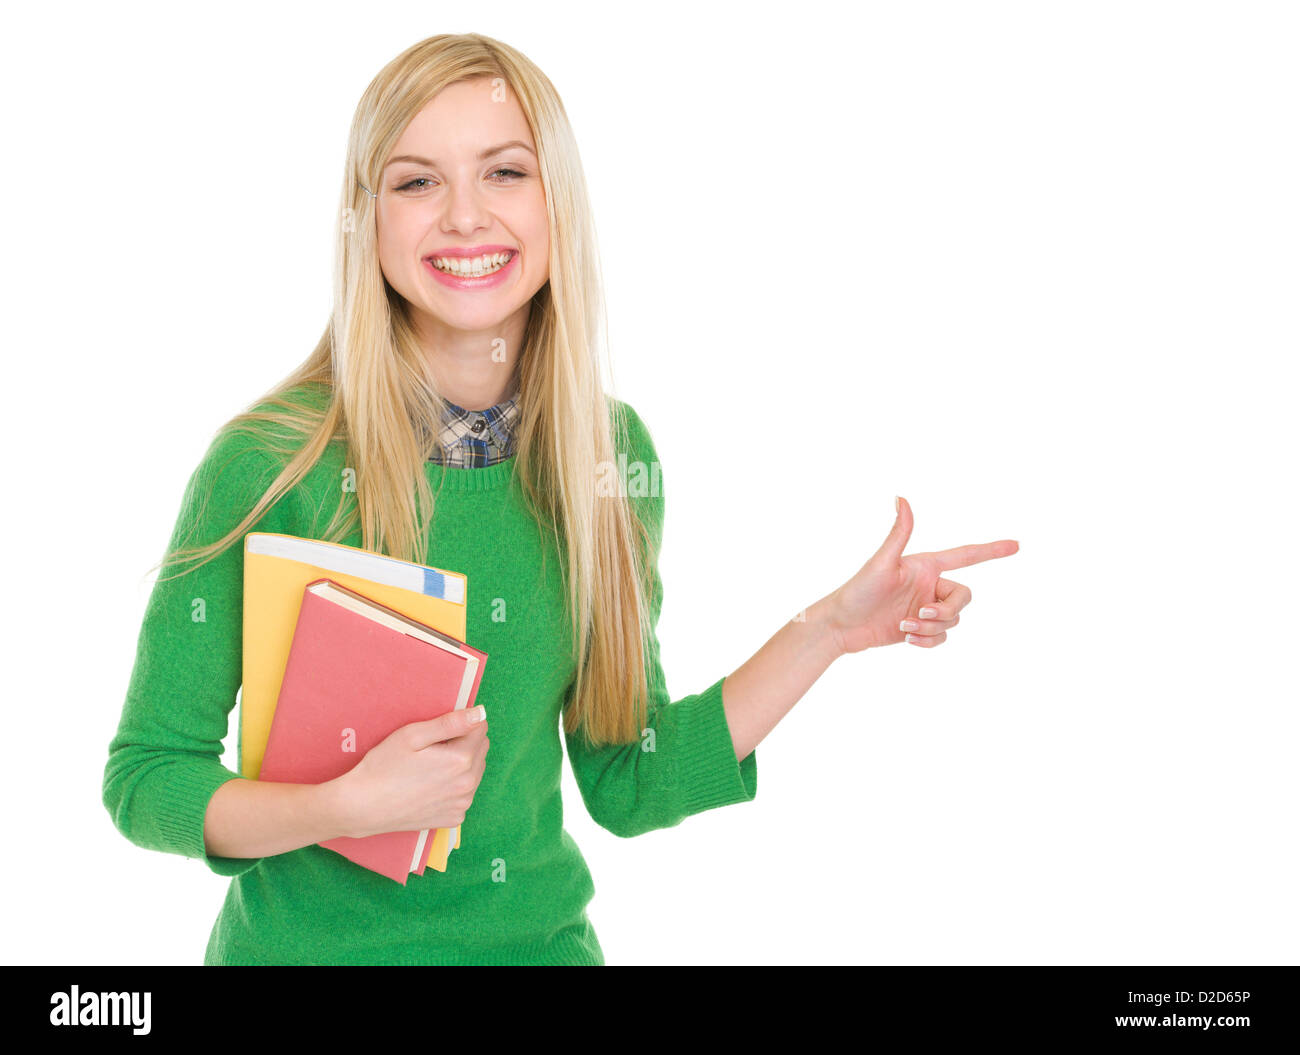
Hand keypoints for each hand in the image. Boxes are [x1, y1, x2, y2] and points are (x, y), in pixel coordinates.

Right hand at [329, 706, 489, 838]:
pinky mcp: (454, 818)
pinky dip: (453, 787)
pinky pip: (464, 794)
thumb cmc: (384, 767)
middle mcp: (468, 784)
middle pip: (480, 750)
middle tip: (431, 749)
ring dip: (461, 765)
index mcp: (461, 759)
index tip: (438, 732)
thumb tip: (480, 713)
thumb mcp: (413, 735)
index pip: (480, 728)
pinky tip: (430, 786)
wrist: (363, 807)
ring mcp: (462, 804)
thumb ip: (451, 722)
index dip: (459, 725)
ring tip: (428, 768)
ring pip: (474, 772)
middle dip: (463, 743)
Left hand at [826, 496, 1017, 654]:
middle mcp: (930, 584)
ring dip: (930, 628)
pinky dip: (928, 641)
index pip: (966, 556)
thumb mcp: (881, 562)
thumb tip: (902, 498)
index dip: (992, 550)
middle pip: (964, 598)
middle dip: (947, 611)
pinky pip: (942, 638)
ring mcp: (926, 607)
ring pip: (953, 621)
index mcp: (926, 565)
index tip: (1016, 545)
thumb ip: (898, 533)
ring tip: (903, 627)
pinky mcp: (920, 629)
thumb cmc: (857, 590)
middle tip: (921, 615)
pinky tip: (907, 639)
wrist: (841, 626)